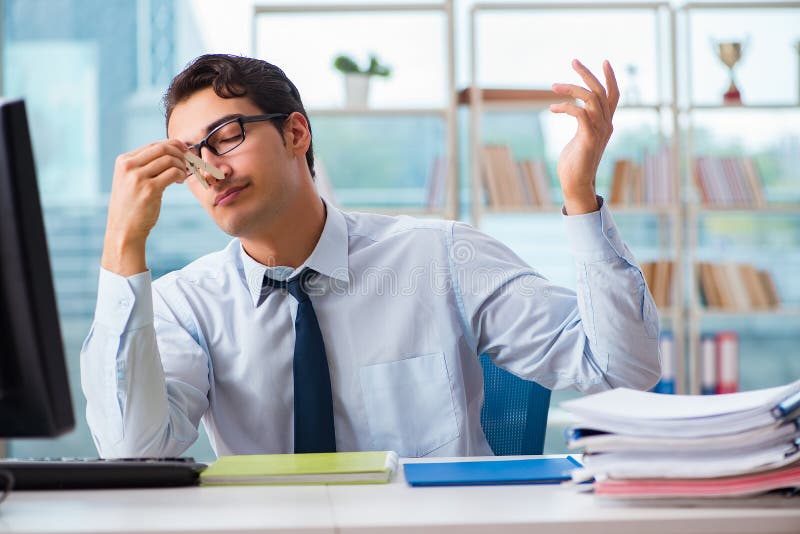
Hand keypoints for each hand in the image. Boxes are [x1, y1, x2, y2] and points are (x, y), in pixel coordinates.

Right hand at [101, 140, 187, 275]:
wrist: (124, 230)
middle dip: (180, 153)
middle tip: (189, 162)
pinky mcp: (150, 189)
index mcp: (123, 161)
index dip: (173, 146)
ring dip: (182, 165)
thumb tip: (171, 152)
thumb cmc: (131, 206)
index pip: (153, 145)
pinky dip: (181, 174)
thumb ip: (145, 166)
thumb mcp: (131, 181)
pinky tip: (180, 181)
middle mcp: (129, 166)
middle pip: (163, 149)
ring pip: (170, 160)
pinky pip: (173, 173)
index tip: (184, 152)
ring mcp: (138, 177)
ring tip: (183, 174)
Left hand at [550, 59, 619, 214]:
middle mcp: (606, 125)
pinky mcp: (588, 138)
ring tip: (554, 85)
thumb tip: (579, 112)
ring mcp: (598, 131)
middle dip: (587, 74)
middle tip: (573, 61)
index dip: (610, 78)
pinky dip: (566, 107)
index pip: (613, 96)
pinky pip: (580, 113)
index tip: (604, 61)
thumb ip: (584, 123)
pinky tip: (552, 108)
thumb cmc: (575, 162)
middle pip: (601, 92)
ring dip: (571, 88)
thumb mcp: (581, 137)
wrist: (575, 183)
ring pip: (591, 99)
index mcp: (606, 123)